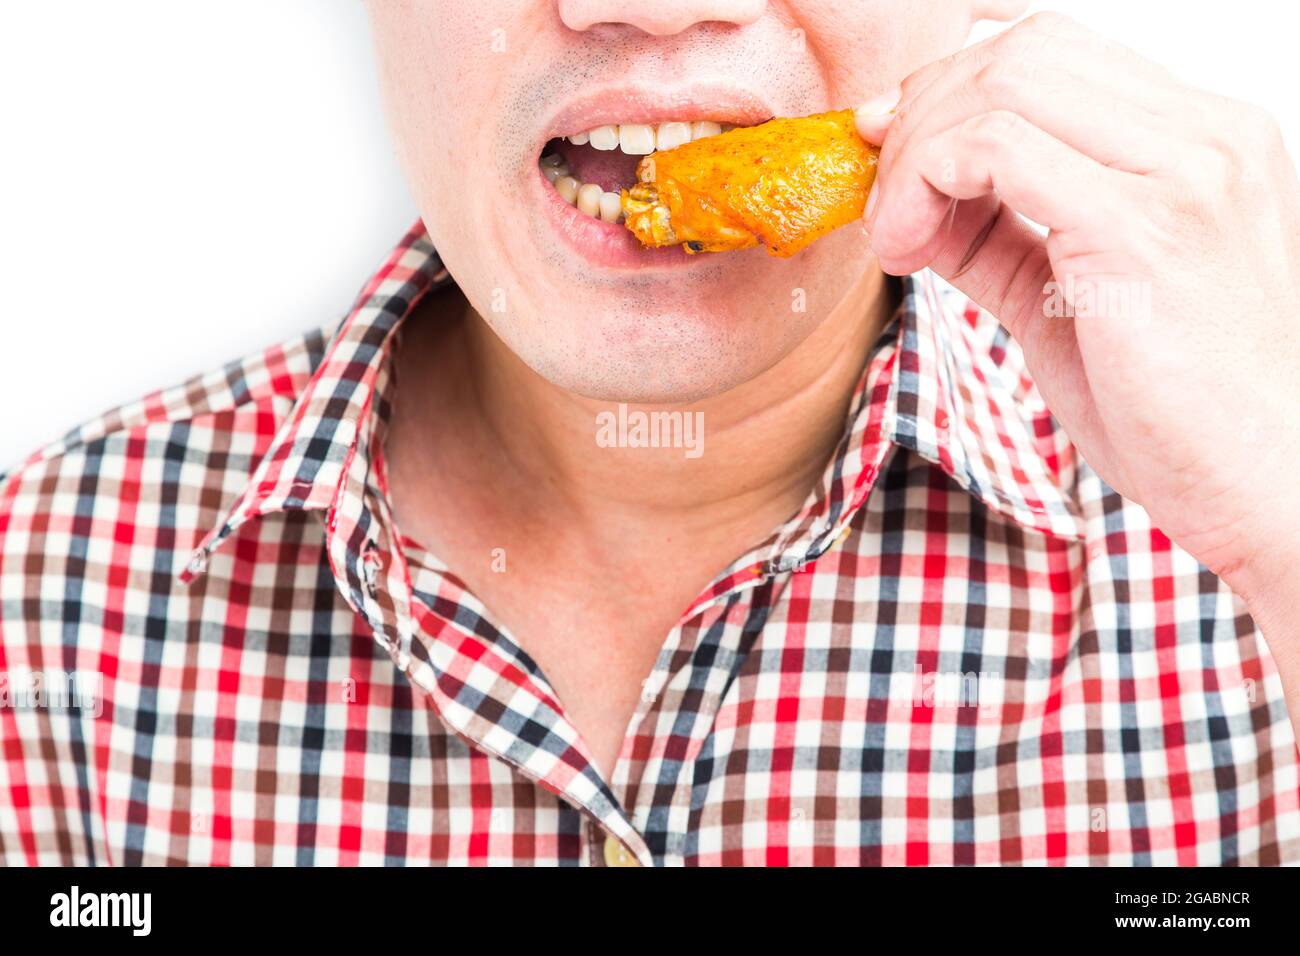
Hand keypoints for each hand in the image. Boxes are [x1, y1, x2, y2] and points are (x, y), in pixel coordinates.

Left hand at [855, 12, 1299, 615]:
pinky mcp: (1142, 229)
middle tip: (880, 191)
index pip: (1054, 51)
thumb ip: (1000, 238)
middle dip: (922, 112)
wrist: (1266, 487)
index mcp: (1201, 142)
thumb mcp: (1070, 301)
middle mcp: (1205, 137)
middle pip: (1021, 51)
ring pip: (1002, 85)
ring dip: (915, 151)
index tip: (894, 146)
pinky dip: (924, 184)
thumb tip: (916, 203)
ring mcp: (1183, 174)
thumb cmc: (1177, 410)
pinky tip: (908, 248)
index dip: (953, 85)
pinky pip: (997, 149)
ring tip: (895, 232)